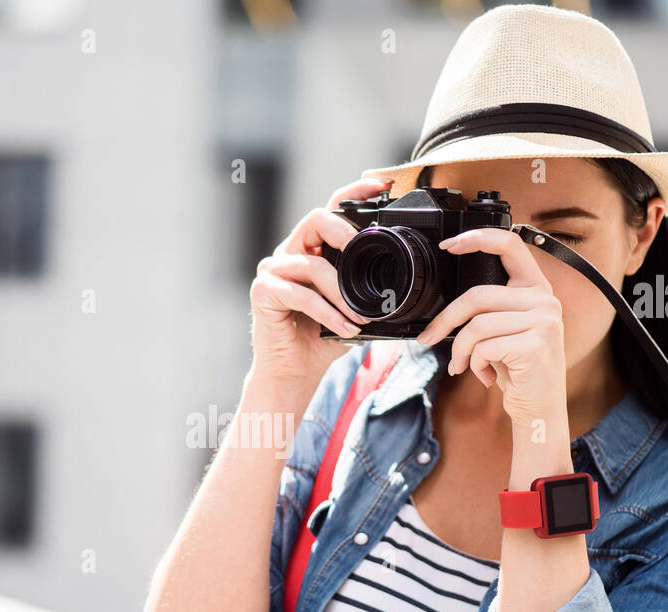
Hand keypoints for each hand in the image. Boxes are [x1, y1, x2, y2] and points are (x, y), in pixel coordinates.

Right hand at [248, 177, 391, 394]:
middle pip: (315, 220)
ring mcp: (273, 270)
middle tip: (363, 250)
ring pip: (314, 266)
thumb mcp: (352, 308)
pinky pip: (301, 295)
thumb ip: (367, 290)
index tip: (382, 184)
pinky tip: (344, 328)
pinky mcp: (263, 292)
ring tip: (360, 317)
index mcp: (312, 249)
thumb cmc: (321, 338)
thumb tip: (405, 287)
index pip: (331, 210)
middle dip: (344, 232)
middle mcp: (290, 253)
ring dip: (342, 294)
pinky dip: (328, 313)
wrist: (295, 371)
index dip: (355, 192)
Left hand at [415, 227, 566, 428]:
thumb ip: (488, 309)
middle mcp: (545, 300)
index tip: (449, 245)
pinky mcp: (535, 345)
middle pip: (477, 296)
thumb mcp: (504, 331)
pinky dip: (475, 365)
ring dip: (460, 351)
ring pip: (476, 326)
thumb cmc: (517, 370)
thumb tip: (447, 306)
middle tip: (427, 338)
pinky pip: (484, 347)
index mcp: (537, 289)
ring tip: (462, 366)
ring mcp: (544, 321)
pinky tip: (486, 377)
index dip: (478, 239)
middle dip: (445, 320)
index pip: (510, 246)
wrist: (540, 409)